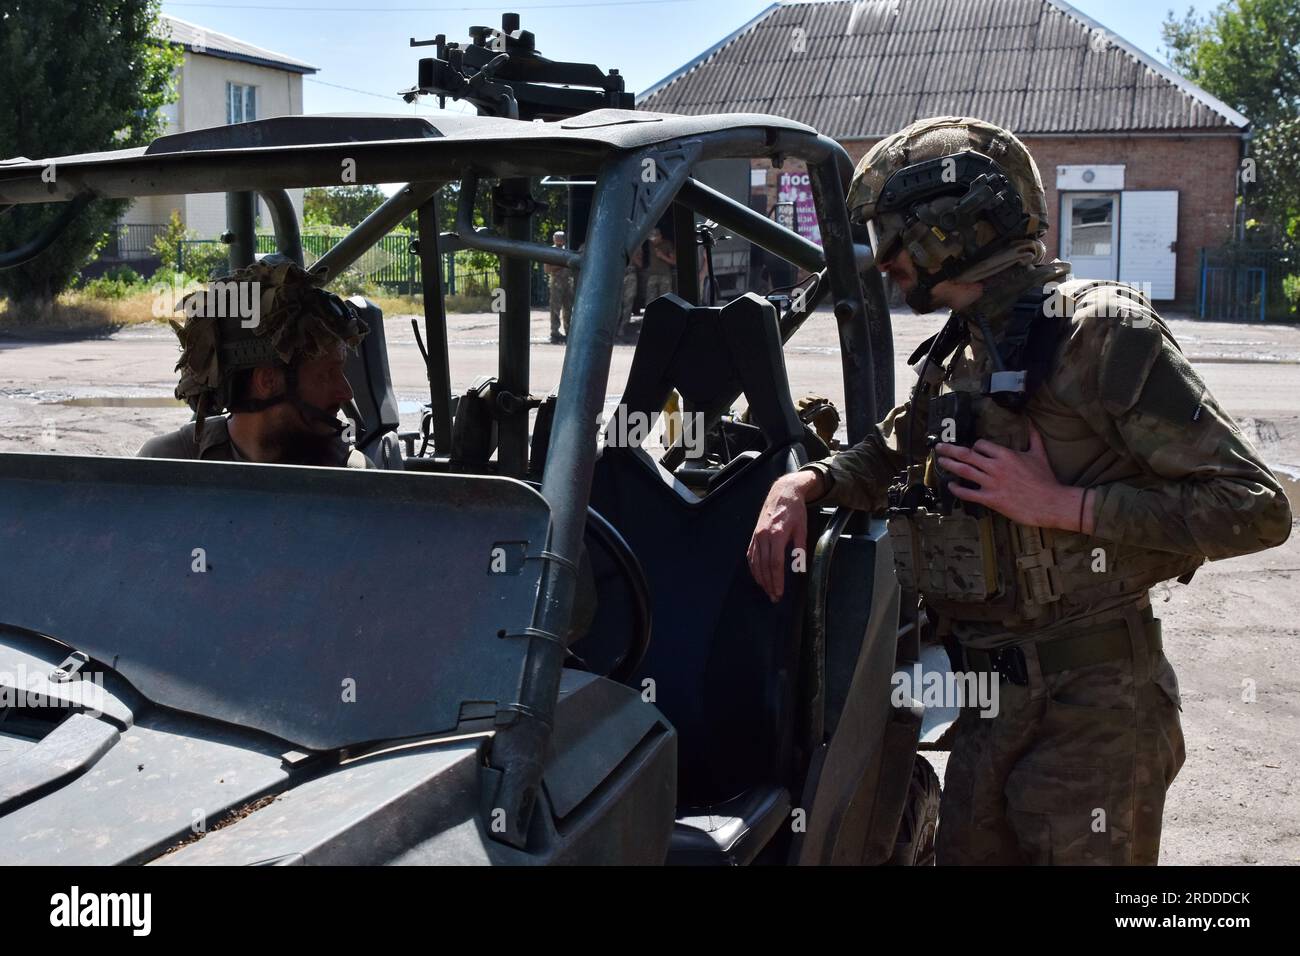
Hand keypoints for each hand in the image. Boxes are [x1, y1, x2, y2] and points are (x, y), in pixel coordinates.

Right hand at [747, 471, 820, 601]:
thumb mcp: (802, 528)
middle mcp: (764, 536)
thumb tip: (800, 567)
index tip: (779, 592)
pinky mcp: (754, 535)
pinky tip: (758, 576)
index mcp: (777, 534)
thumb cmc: (795, 510)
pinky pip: (751, 555)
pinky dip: (753, 568)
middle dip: (768, 584)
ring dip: (760, 578)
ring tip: (766, 591)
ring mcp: (757, 535)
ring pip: (755, 562)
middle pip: (764, 566)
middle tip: (774, 597)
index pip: (775, 563)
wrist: (783, 492)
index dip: (777, 580)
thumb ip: (800, 548)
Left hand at [934, 423, 1092, 532]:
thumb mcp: (1039, 454)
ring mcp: (991, 483)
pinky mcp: (991, 499)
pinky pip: (969, 493)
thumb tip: (1031, 423)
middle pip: (967, 455)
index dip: (974, 447)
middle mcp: (995, 467)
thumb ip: (1033, 438)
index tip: (971, 449)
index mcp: (1006, 455)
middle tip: (939, 448)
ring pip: (964, 471)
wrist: (1050, 502)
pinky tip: (950, 486)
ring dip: (950, 466)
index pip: (981, 445)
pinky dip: (957, 489)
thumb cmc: (1045, 479)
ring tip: (940, 462)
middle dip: (951, 450)